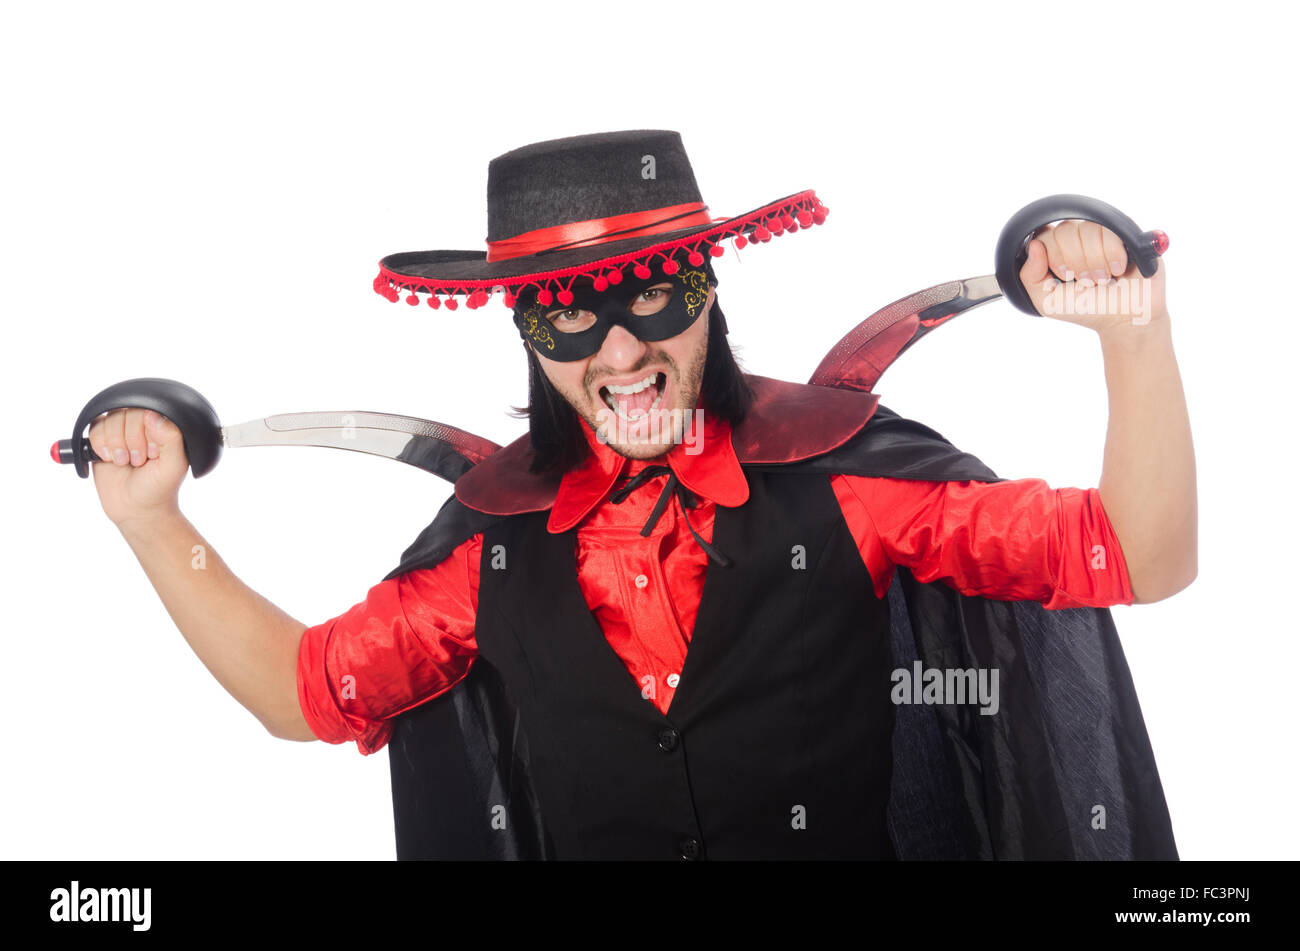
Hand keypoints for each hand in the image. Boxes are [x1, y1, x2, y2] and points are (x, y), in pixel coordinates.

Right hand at [88, 408, 190, 528]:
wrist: (137, 510)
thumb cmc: (159, 488)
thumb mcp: (174, 465)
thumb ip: (171, 438)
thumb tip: (153, 415)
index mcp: (163, 427)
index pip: (147, 410)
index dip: (145, 432)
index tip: (152, 453)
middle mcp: (142, 426)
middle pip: (125, 413)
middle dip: (129, 441)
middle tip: (138, 461)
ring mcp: (121, 432)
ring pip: (109, 419)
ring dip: (114, 444)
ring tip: (124, 462)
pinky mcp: (103, 441)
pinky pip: (94, 428)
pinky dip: (99, 444)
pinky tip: (110, 459)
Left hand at [1018, 219, 1166, 330]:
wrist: (1126, 319)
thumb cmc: (1088, 310)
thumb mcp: (1047, 301)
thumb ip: (1029, 276)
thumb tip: (1034, 246)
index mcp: (1058, 252)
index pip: (1044, 236)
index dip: (1054, 257)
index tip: (1065, 277)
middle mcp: (1079, 239)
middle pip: (1064, 231)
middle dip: (1074, 262)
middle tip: (1087, 282)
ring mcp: (1102, 233)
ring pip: (1086, 229)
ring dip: (1094, 261)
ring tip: (1103, 280)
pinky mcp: (1125, 232)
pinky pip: (1109, 229)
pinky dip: (1112, 254)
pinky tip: (1118, 270)